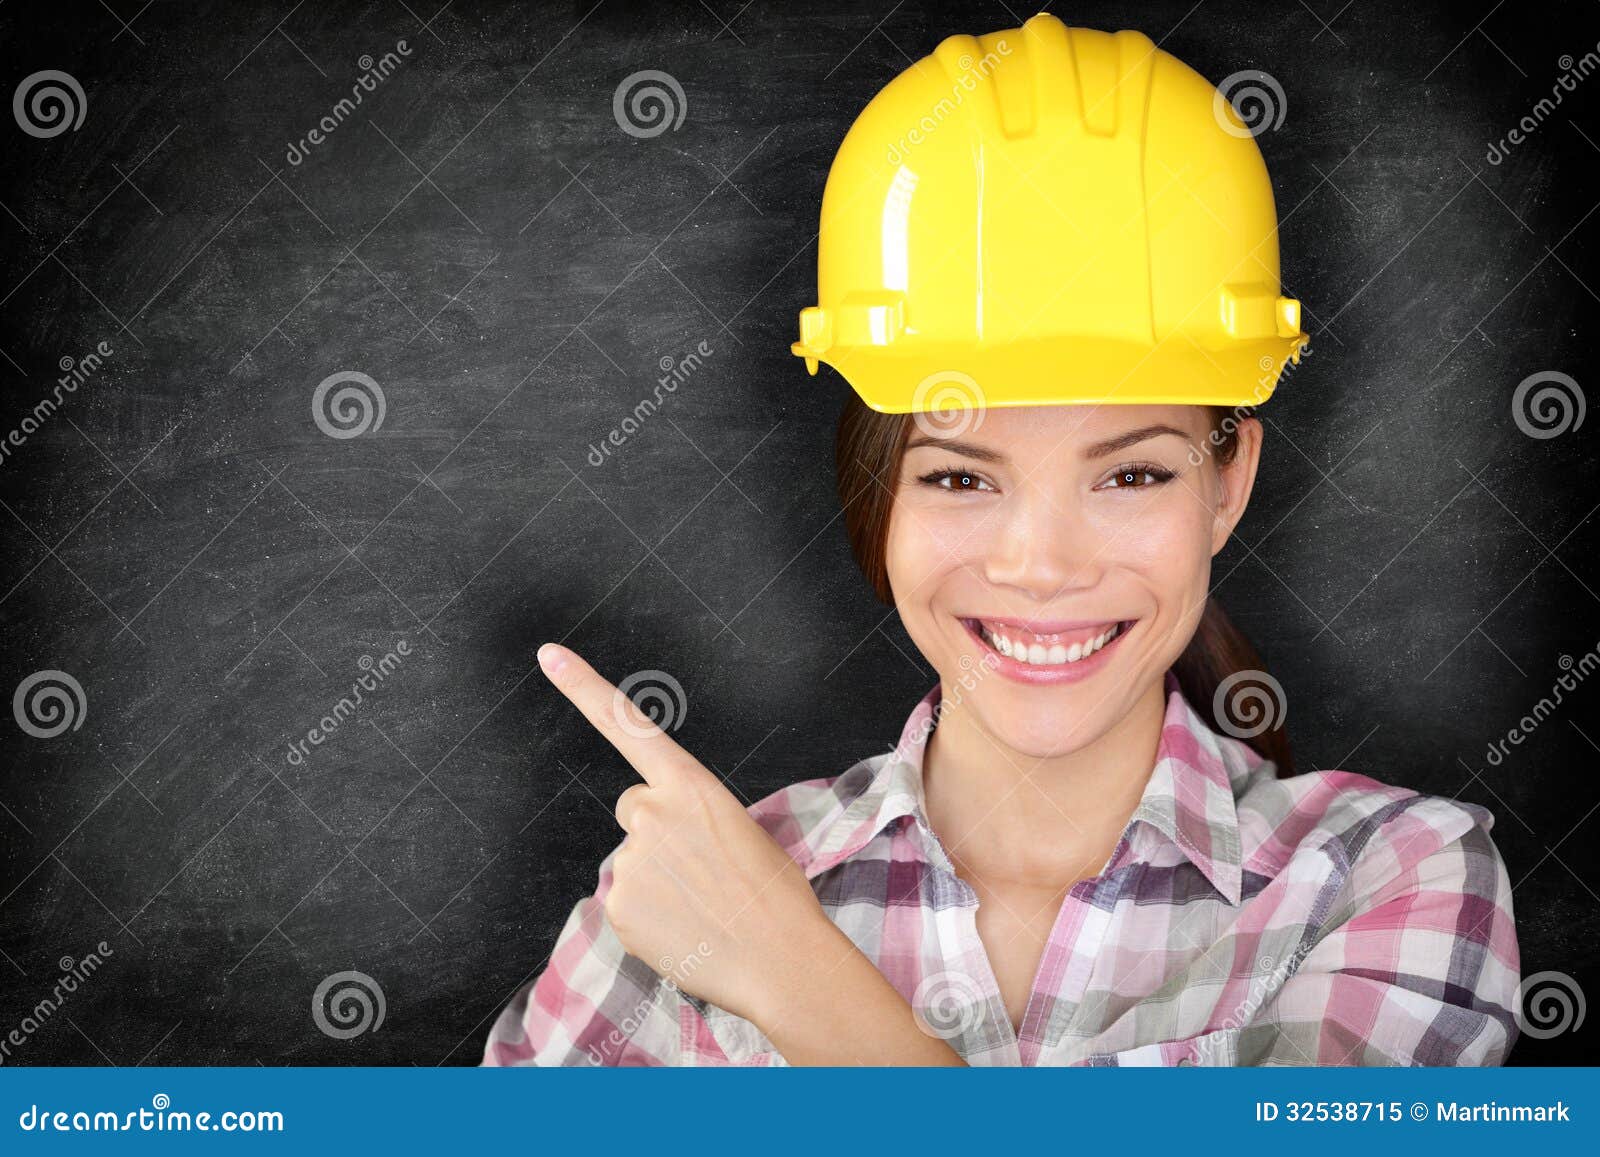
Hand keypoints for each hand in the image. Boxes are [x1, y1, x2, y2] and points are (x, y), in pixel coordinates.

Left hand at [536, 642, 837, 1024]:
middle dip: (658, 832)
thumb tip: (668, 840)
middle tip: (702, 869)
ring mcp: (629, 860)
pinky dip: (648, 915)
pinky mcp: (616, 906)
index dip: (584, 687)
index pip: (629, 726)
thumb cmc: (774, 895)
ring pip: (633, 860)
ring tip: (702, 906)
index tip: (548, 656)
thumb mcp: (742, 831)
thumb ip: (692, 817)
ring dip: (658, 879)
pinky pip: (625, 901)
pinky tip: (684, 929)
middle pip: (635, 810)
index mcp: (690, 786)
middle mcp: (650, 814)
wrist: (780, 960)